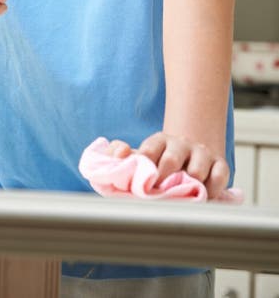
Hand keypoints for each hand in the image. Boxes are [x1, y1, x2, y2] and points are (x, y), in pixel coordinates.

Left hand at [107, 132, 229, 198]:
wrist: (192, 151)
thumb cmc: (163, 160)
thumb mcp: (144, 156)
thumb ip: (125, 156)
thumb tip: (118, 153)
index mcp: (159, 141)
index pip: (149, 149)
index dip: (144, 164)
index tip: (142, 181)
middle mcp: (181, 144)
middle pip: (171, 159)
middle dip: (164, 178)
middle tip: (159, 193)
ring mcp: (201, 153)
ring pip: (197, 170)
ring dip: (190, 186)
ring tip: (183, 198)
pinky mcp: (220, 164)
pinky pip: (220, 177)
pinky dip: (214, 190)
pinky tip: (205, 197)